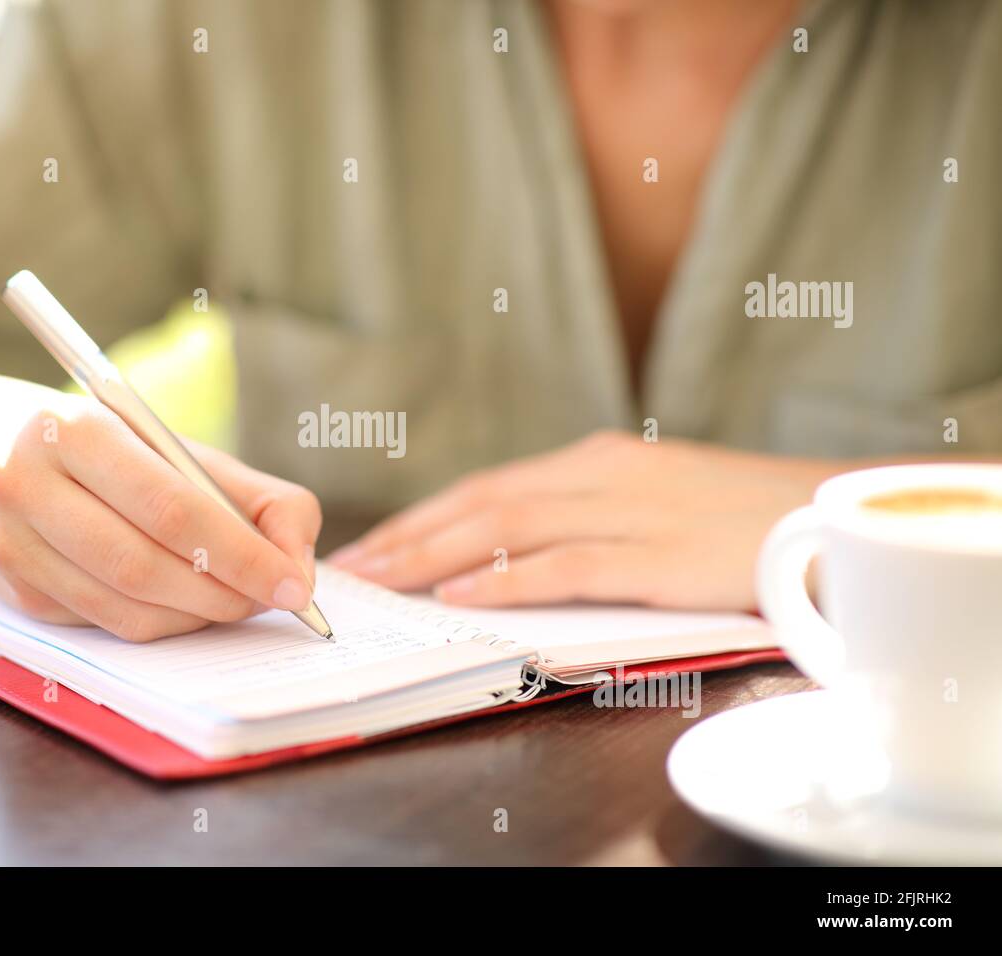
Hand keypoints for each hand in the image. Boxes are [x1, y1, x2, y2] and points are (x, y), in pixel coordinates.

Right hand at [0, 387, 320, 640]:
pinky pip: (106, 626)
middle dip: (224, 594)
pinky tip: (185, 605)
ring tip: (234, 602)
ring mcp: (11, 544)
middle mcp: (28, 485)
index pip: (171, 507)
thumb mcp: (183, 450)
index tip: (293, 585)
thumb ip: (258, 499)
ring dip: (196, 617)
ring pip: (126, 609)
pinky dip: (162, 625)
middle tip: (270, 600)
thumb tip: (297, 569)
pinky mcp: (13, 593)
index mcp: (77, 430)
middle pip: (144, 566)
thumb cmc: (114, 450)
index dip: (241, 554)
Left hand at [330, 430, 836, 610]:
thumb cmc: (741, 519)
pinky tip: (462, 596)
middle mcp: (602, 476)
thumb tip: (512, 556)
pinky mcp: (658, 556)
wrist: (834, 516)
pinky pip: (566, 566)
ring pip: (508, 528)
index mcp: (597, 461)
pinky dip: (507, 580)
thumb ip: (588, 518)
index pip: (489, 488)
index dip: (424, 517)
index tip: (375, 544)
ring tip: (382, 581)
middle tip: (352, 565)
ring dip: (435, 556)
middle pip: (483, 502)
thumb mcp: (654, 503)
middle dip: (409, 536)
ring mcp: (629, 513)